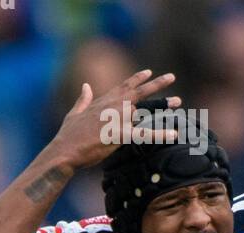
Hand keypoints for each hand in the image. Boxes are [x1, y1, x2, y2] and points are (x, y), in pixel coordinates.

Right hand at [48, 69, 179, 174]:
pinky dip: (160, 134)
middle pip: (140, 92)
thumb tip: (85, 86)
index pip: (124, 86)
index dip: (137, 78)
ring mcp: (119, 119)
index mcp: (104, 101)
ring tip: (177, 102)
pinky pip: (145, 134)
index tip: (148, 72)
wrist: (65, 150)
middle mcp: (114, 106)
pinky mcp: (121, 135)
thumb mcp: (74, 113)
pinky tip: (173, 134)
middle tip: (171, 77)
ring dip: (162, 105)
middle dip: (156, 84)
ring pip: (146, 110)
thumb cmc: (68, 136)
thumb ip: (83, 99)